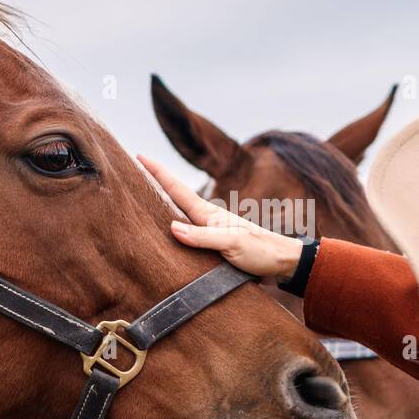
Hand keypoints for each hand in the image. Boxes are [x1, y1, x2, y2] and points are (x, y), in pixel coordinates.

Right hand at [138, 155, 304, 279]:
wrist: (284, 262)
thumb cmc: (261, 252)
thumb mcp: (233, 244)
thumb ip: (204, 237)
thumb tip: (172, 228)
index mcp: (209, 215)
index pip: (177, 190)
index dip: (157, 173)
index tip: (139, 156)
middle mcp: (207, 219)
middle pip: (175, 197)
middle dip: (154, 183)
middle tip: (134, 169)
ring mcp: (211, 231)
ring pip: (180, 214)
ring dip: (163, 203)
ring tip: (143, 195)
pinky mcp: (215, 246)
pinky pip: (188, 232)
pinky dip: (174, 226)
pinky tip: (168, 229)